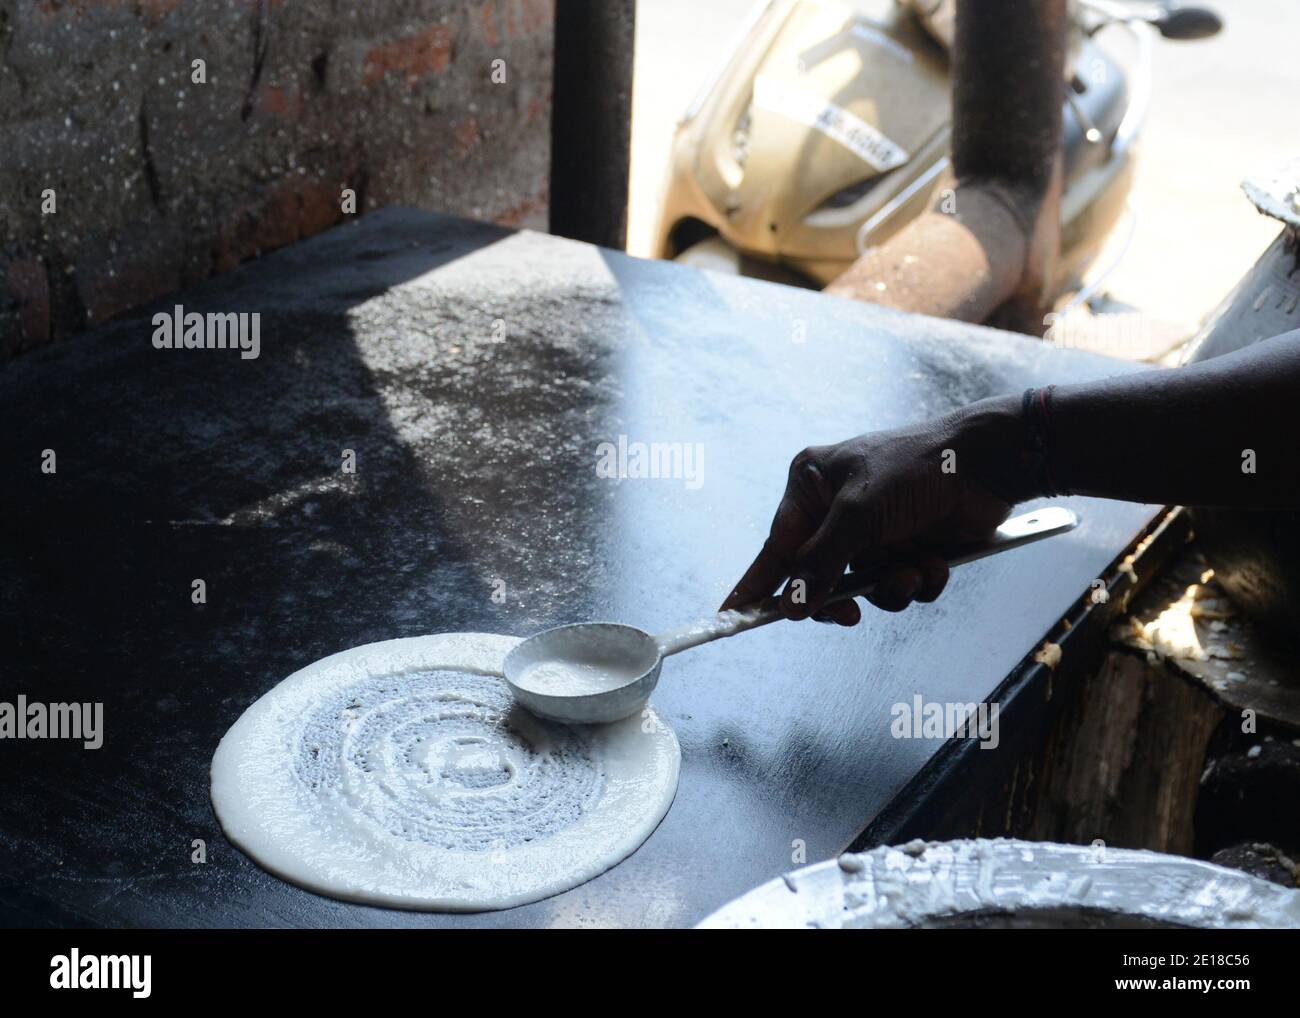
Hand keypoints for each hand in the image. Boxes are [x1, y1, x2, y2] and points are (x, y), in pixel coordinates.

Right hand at [719, 398, 1029, 621]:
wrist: (990, 462)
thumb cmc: (917, 468)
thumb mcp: (860, 513)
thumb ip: (821, 562)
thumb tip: (790, 607)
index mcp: (812, 486)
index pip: (775, 548)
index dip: (756, 587)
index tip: (729, 618)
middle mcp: (837, 510)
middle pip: (818, 578)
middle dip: (841, 595)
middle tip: (849, 614)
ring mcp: (875, 532)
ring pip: (864, 588)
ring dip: (891, 587)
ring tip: (914, 568)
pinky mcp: (909, 547)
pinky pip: (900, 586)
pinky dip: (920, 581)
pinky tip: (936, 561)